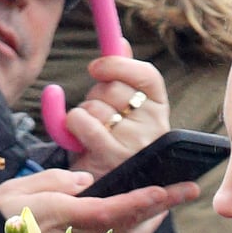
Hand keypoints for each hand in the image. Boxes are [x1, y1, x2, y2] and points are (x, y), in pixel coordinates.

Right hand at [0, 167, 197, 232]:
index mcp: (66, 219)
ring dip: (152, 219)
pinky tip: (147, 218)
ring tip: (174, 198)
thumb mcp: (22, 190)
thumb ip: (56, 182)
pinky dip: (135, 230)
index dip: (142, 200)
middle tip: (188, 190)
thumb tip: (85, 181)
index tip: (167, 190)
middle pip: (129, 225)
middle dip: (160, 207)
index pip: (112, 210)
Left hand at [70, 50, 171, 179]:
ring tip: (90, 132)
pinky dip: (71, 122)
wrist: (109, 190)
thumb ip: (124, 77)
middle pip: (113, 89)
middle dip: (95, 95)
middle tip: (97, 113)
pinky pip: (82, 121)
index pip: (146, 76)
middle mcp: (153, 128)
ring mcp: (134, 145)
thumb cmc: (115, 143)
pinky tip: (76, 134)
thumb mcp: (125, 112)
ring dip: (83, 113)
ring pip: (95, 106)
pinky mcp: (110, 158)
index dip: (118, 66)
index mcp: (160, 110)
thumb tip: (120, 42)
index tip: (96, 68)